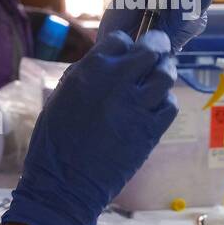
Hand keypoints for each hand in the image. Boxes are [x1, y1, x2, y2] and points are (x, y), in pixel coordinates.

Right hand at [1, 30, 177, 224]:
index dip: (126, 44)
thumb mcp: (62, 96)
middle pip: (151, 51)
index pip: (120, 40)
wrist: (64, 184)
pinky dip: (166, 101)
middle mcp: (117, 83)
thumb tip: (108, 61)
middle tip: (157, 50)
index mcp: (90, 71)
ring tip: (161, 74)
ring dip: (165, 71)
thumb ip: (87, 74)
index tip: (128, 50)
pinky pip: (170, 105)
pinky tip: (157, 105)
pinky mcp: (150, 131)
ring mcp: (137, 107)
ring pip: (166, 75)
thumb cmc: (54, 142)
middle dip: (156, 46)